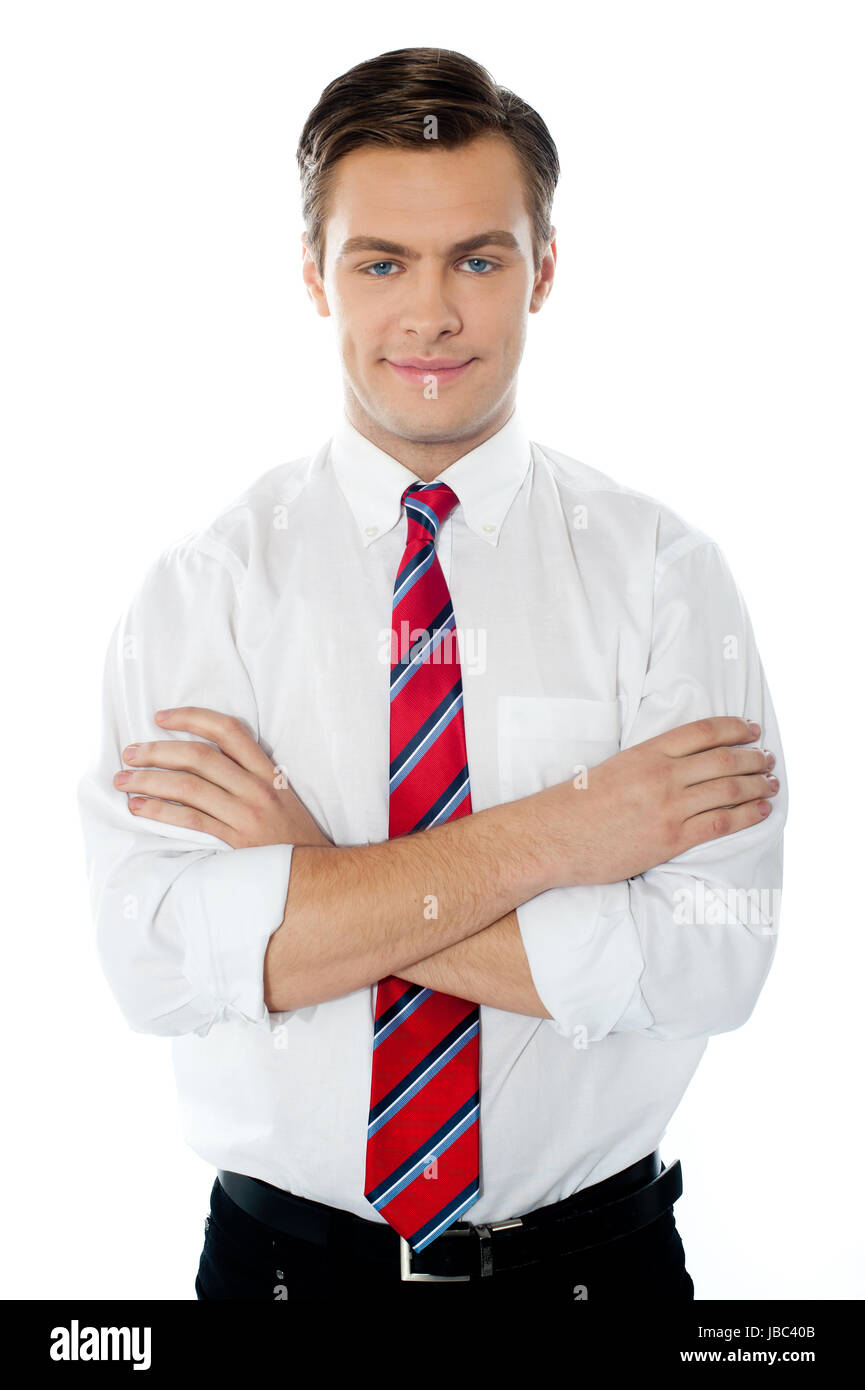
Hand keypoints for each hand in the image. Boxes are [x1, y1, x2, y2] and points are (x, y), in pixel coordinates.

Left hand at [113, 707, 333, 849]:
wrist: (317, 874)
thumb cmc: (294, 836)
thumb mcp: (282, 796)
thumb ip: (250, 776)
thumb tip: (203, 761)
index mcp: (267, 771)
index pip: (228, 730)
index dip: (191, 717)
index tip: (161, 717)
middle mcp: (256, 788)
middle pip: (198, 757)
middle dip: (157, 751)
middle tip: (130, 753)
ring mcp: (246, 814)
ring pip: (188, 786)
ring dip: (149, 780)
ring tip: (123, 780)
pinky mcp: (235, 841)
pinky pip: (190, 820)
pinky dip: (160, 811)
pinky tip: (139, 807)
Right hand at [541, 716, 779, 887]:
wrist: (551, 837)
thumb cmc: (574, 806)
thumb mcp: (612, 768)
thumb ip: (647, 763)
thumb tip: (678, 766)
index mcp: (646, 752)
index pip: (703, 732)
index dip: (734, 728)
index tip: (751, 729)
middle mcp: (662, 776)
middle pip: (723, 760)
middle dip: (753, 758)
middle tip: (768, 759)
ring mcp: (668, 808)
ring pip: (729, 790)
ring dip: (757, 785)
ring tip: (771, 783)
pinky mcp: (670, 839)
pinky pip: (721, 824)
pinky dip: (747, 815)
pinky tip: (761, 811)